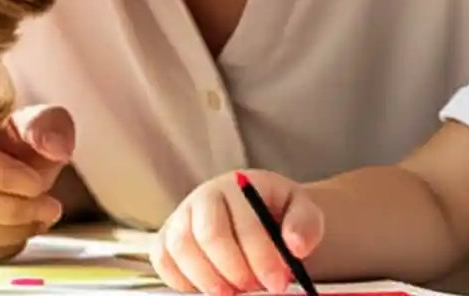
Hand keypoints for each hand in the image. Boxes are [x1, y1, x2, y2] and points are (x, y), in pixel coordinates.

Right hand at [0, 105, 74, 262]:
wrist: (12, 155)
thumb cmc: (23, 136)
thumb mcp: (42, 120)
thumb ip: (49, 127)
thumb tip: (56, 148)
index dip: (2, 176)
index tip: (39, 184)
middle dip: (13, 209)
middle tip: (50, 208)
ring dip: (10, 231)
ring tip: (40, 218)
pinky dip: (0, 247)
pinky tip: (23, 230)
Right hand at [152, 170, 324, 295]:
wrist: (261, 214)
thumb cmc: (279, 214)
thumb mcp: (302, 211)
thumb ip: (305, 224)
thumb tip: (294, 245)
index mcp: (237, 185)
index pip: (243, 222)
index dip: (261, 257)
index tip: (277, 283)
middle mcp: (203, 196)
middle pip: (209, 236)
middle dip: (235, 271)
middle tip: (254, 290)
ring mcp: (181, 216)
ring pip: (181, 249)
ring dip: (208, 280)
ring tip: (234, 293)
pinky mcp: (167, 239)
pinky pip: (163, 261)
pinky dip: (183, 281)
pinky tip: (210, 288)